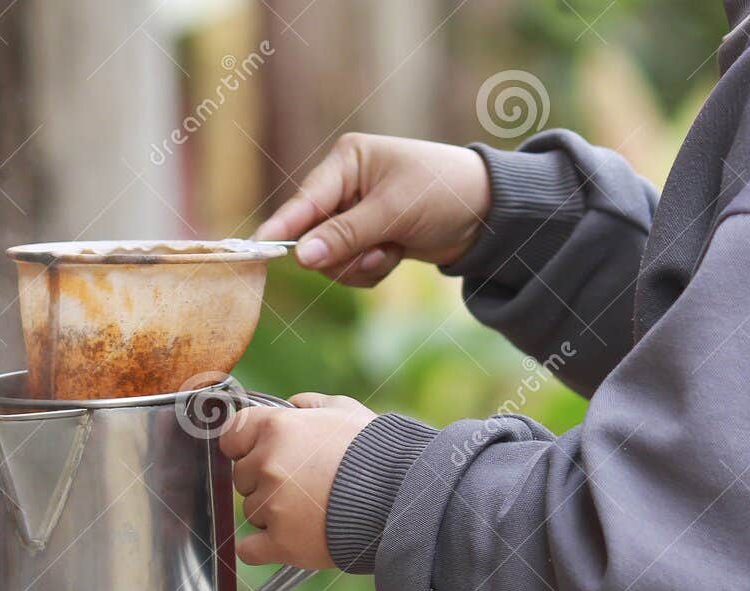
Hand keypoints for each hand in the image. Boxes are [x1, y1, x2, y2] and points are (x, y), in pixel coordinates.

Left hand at [218, 394, 376, 568]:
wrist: (402, 498)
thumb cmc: (376, 452)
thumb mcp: (346, 412)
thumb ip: (311, 404)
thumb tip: (292, 405)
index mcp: (276, 429)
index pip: (232, 436)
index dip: (243, 447)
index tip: (257, 455)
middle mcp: (267, 465)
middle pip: (242, 478)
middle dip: (263, 482)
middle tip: (300, 485)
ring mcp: (272, 506)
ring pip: (251, 512)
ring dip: (271, 513)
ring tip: (311, 510)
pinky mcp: (282, 543)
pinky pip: (250, 549)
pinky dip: (261, 548)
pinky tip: (283, 540)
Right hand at [255, 133, 489, 285]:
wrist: (489, 213)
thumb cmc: (444, 193)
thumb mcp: (394, 211)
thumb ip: (346, 235)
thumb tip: (302, 257)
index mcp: (347, 161)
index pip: (305, 200)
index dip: (283, 227)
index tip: (259, 249)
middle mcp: (345, 186)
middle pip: (313, 236)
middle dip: (342, 254)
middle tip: (374, 253)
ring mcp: (354, 214)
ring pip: (330, 258)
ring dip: (359, 265)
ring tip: (391, 252)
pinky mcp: (367, 238)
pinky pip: (349, 268)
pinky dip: (370, 270)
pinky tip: (395, 255)